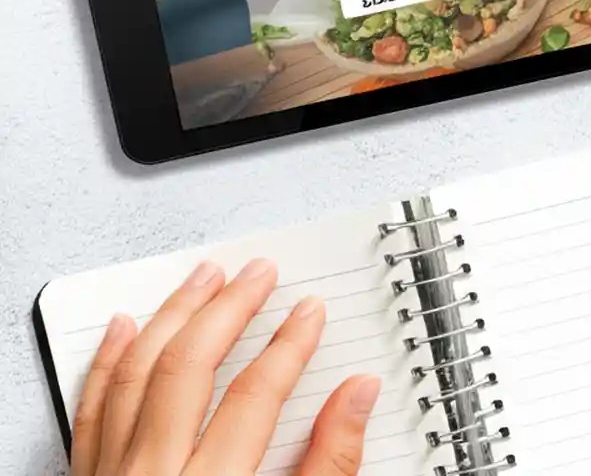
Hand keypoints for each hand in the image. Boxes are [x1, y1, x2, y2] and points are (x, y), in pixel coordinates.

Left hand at [71, 259, 381, 475]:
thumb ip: (329, 464)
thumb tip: (358, 397)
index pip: (255, 395)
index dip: (289, 346)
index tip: (309, 314)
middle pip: (190, 368)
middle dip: (230, 310)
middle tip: (260, 275)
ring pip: (136, 373)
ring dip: (173, 315)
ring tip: (204, 278)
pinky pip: (92, 407)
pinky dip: (109, 360)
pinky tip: (127, 326)